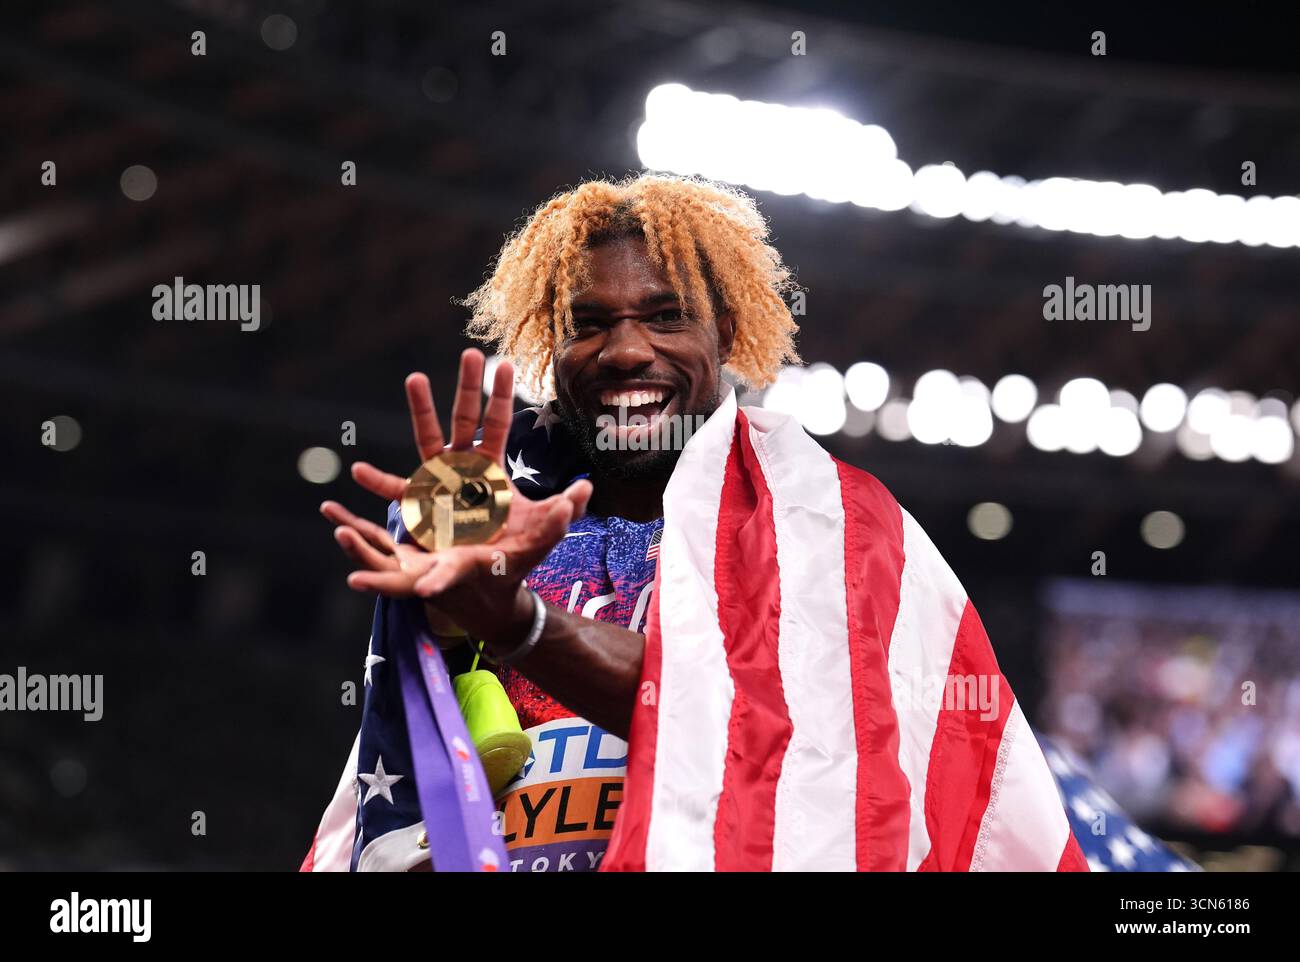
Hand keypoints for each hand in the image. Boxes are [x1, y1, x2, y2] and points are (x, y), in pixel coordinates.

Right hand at [323, 349, 592, 644]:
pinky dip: (377, 482)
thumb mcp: (542, 533)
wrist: (488, 586)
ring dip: (422, 409)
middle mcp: (463, 468)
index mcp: (491, 468)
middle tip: (470, 352)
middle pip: (464, 419)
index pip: (498, 423)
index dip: (500, 395)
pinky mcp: (419, 509)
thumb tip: (586, 488)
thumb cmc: (513, 554)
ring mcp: (438, 483)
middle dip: (466, 386)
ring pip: (428, 439)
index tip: (503, 362)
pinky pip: (396, 493)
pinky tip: (359, 470)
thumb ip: (562, 512)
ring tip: (416, 377)